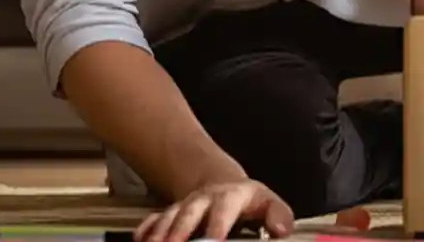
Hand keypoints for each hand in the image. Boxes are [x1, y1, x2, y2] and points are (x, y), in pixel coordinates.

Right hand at [133, 179, 292, 241]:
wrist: (224, 186)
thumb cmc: (249, 203)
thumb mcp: (269, 204)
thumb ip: (278, 216)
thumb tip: (281, 230)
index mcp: (232, 196)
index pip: (224, 208)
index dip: (218, 224)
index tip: (214, 239)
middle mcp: (205, 199)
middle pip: (190, 212)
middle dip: (181, 231)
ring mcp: (186, 205)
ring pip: (169, 217)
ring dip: (161, 233)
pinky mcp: (171, 214)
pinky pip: (154, 220)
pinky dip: (146, 230)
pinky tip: (141, 240)